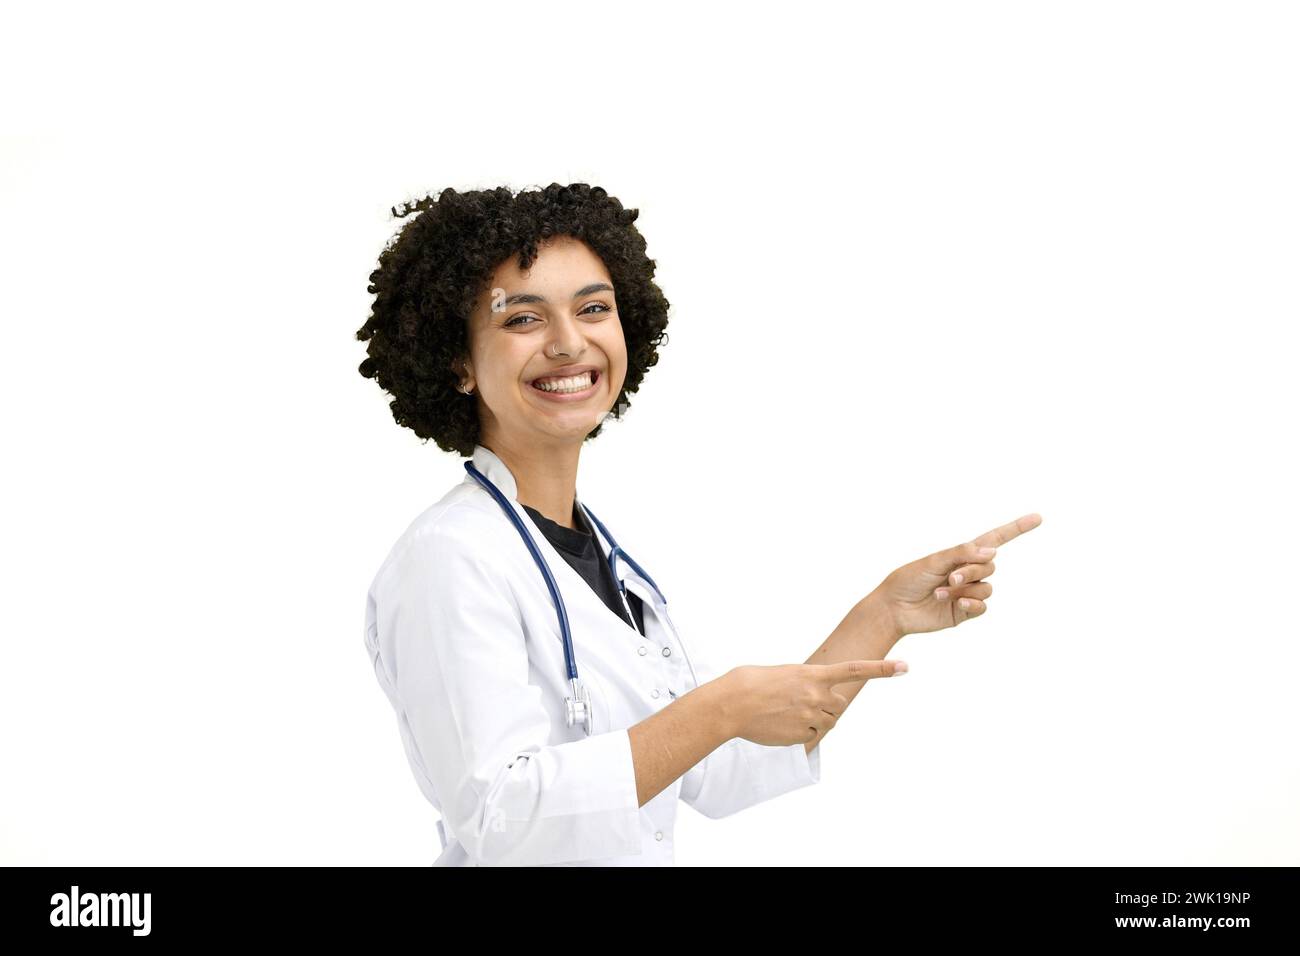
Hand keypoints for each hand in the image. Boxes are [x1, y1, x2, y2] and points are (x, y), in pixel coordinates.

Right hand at [722, 659, 907, 746]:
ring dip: (817, 718)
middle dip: (830, 704)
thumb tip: (818, 693)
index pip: (855, 670)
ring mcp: (810, 716)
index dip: (882, 669)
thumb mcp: (786, 673)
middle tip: (806, 702)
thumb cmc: (754, 683)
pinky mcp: (802, 735)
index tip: (904, 667)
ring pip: (829, 721)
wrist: (733, 703)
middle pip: (840, 704)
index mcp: (813, 674)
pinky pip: (813, 735)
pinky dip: (803, 732)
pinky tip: (782, 724)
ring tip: (789, 712)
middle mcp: (816, 694)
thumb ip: (808, 681)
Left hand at [875, 513, 1041, 636]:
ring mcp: (968, 592)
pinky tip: (958, 603)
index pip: (995, 539)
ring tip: (942, 591)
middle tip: (950, 577)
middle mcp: (968, 572)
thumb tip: (993, 551)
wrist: (894, 607)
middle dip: (972, 570)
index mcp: (961, 554)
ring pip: (987, 587)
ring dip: (966, 588)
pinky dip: (973, 603)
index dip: (1016, 528)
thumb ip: (963, 553)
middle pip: (990, 566)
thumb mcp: (934, 560)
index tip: (1038, 517)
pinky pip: (983, 606)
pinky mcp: (965, 611)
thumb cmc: (908, 579)